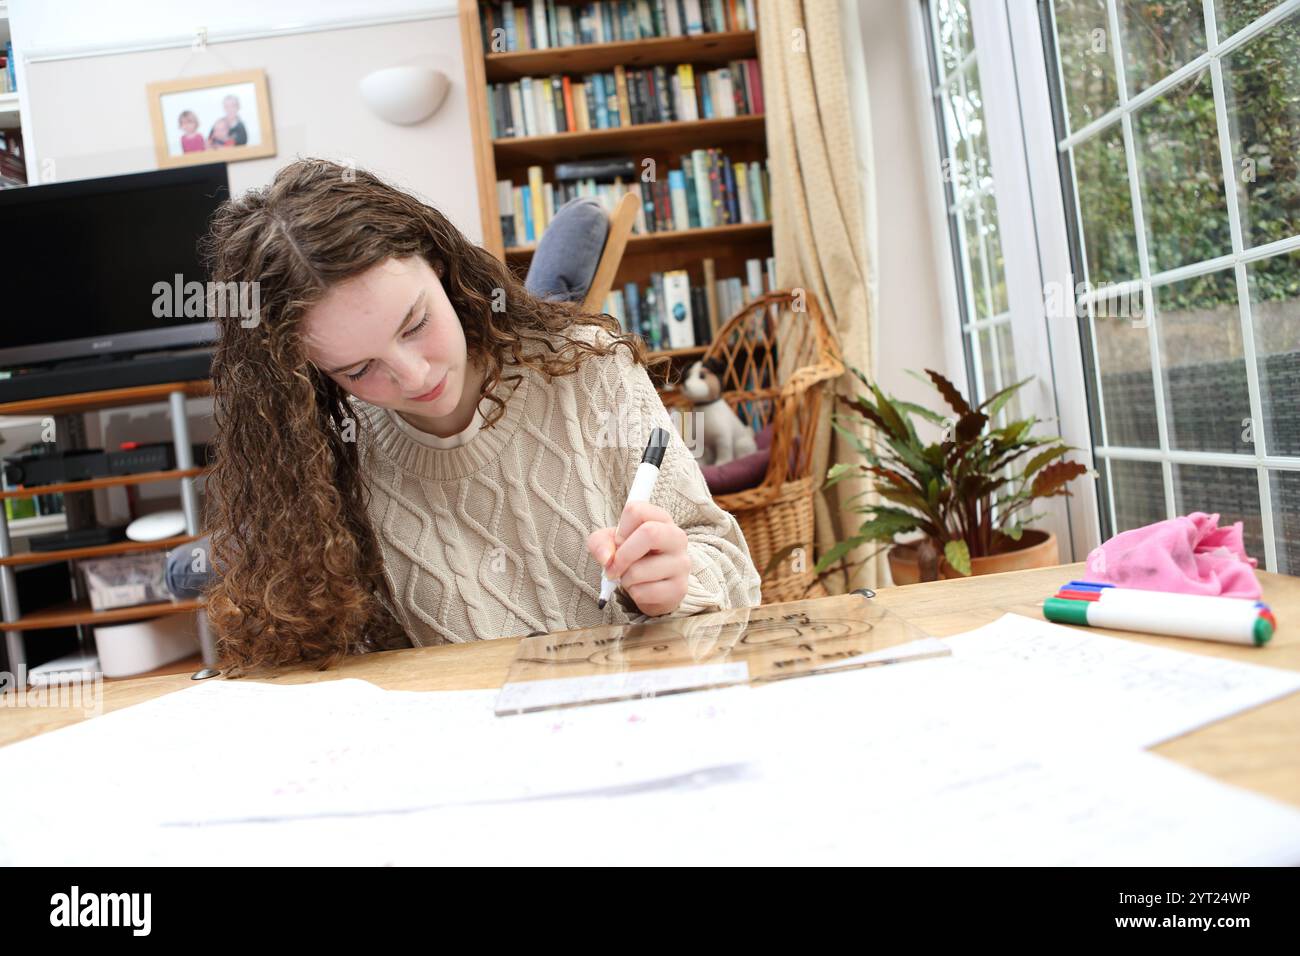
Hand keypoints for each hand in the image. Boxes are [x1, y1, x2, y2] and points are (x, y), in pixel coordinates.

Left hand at [587, 501, 689, 616]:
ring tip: (632, 578)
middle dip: (622, 555)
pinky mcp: (679, 588)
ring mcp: (681, 563)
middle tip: (613, 568)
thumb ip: (600, 543)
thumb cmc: (633, 558)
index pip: (636, 510)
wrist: (654, 587)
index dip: (620, 530)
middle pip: (649, 533)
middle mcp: (677, 537)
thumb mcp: (612, 544)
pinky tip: (643, 589)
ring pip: (639, 570)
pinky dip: (635, 594)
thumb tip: (606, 558)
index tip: (619, 543)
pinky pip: (644, 592)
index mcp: (661, 519)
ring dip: (625, 579)